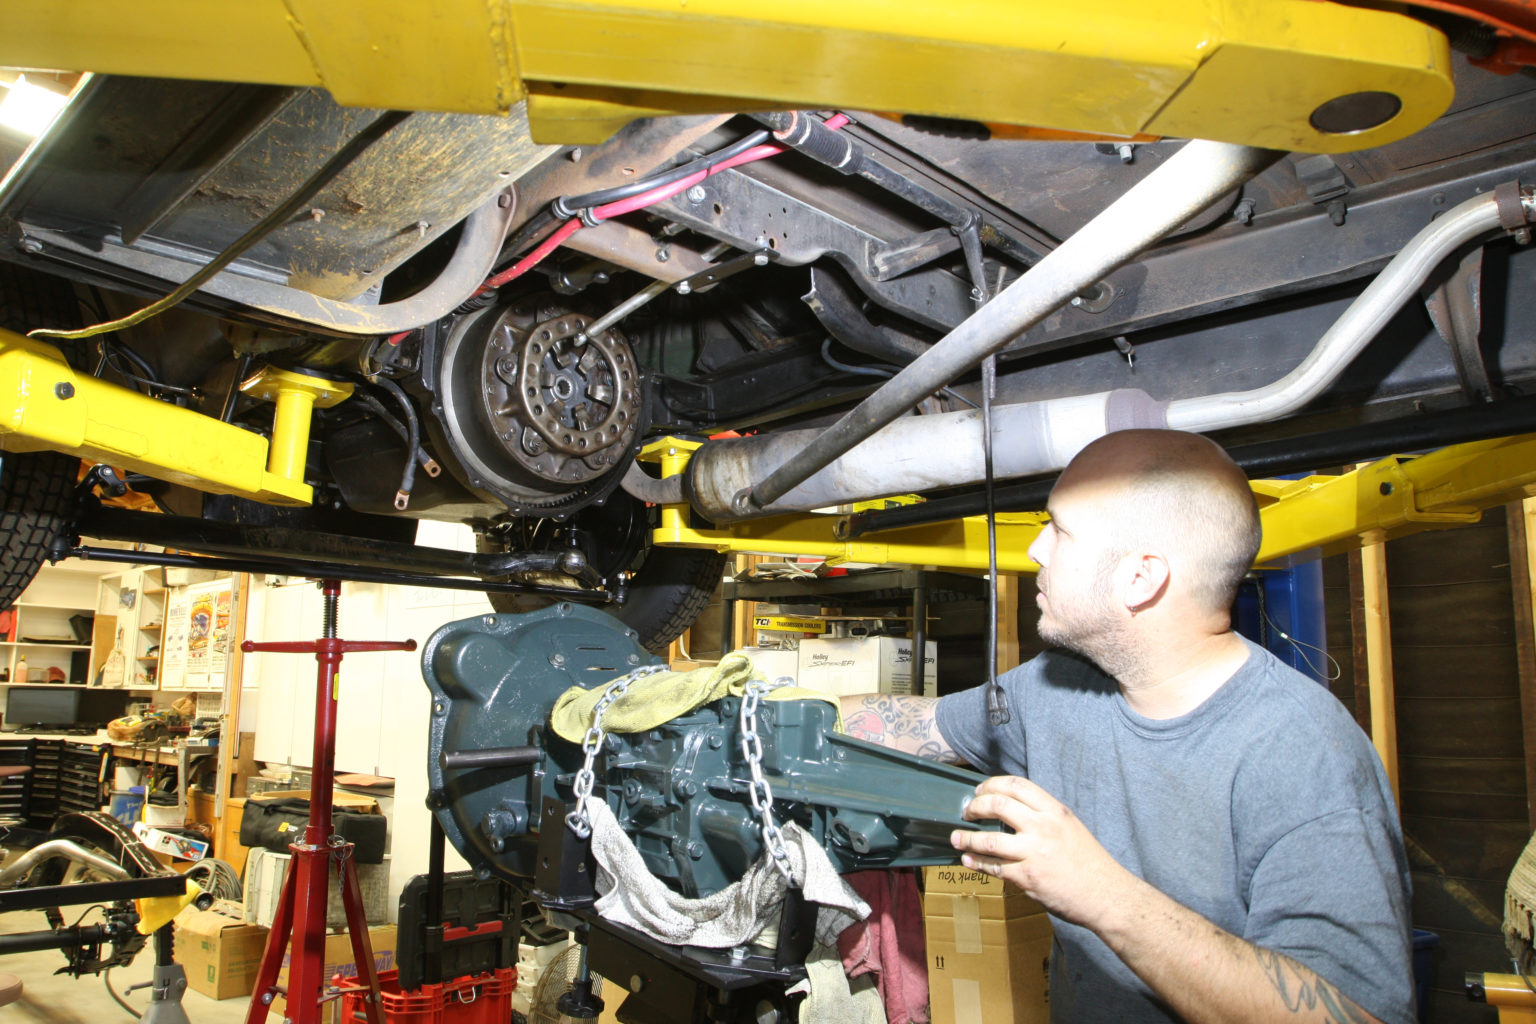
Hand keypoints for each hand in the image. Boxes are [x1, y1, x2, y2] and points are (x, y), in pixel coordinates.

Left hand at [953, 775, 1137, 929]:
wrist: (1106, 895)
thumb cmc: (1089, 862)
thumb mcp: (1070, 826)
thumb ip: (1043, 816)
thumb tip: (1012, 810)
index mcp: (1055, 811)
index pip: (1016, 785)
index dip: (992, 784)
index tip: (980, 790)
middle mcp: (1043, 827)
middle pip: (997, 805)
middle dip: (975, 806)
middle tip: (967, 812)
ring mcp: (1034, 853)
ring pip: (988, 840)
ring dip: (966, 838)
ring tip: (957, 837)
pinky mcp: (1027, 878)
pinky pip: (993, 868)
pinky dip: (976, 863)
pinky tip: (968, 860)